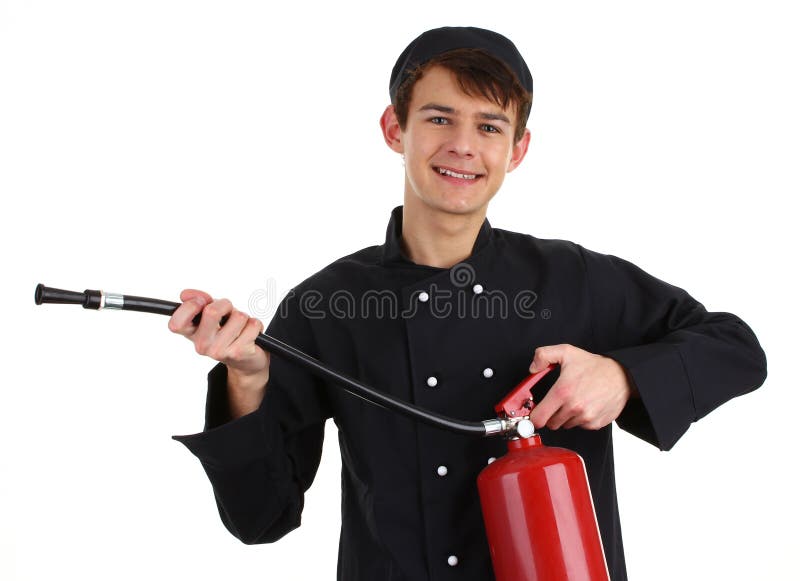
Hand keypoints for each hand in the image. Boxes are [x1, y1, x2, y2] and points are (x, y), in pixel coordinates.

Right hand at [168, 289, 269, 408]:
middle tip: (228, 313)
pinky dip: (255, 325)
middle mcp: (202, 345)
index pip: (176, 323)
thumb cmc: (228, 332)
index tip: (201, 302)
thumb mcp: (212, 314)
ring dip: (243, 317)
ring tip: (240, 327)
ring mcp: (220, 351)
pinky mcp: (239, 352)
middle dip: (225, 305)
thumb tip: (186, 294)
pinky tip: (250, 335)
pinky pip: (253, 325)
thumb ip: (200, 301)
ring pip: (238, 316)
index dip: (190, 306)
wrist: (246, 360)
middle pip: (211, 311)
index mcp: (191, 334)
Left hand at [528, 344, 633, 430]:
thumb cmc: (594, 366)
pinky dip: (579, 419)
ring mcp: (586, 418)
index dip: (534, 416)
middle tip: (556, 402)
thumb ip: (544, 355)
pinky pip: (580, 426)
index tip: (535, 412)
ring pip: (565, 425)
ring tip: (574, 400)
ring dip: (566, 416)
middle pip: (551, 424)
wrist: (621, 376)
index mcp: (563, 392)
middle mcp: (574, 407)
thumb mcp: (566, 352)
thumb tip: (532, 368)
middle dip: (550, 414)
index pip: (539, 418)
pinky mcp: (596, 424)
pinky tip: (585, 405)